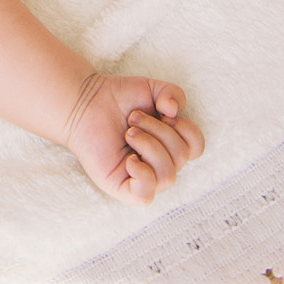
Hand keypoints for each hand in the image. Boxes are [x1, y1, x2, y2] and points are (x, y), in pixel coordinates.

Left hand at [65, 73, 203, 204]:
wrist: (86, 102)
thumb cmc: (120, 99)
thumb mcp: (152, 89)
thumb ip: (172, 93)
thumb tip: (175, 111)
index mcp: (171, 145)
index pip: (196, 147)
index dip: (186, 128)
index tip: (164, 112)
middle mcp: (161, 164)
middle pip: (181, 157)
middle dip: (158, 131)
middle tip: (133, 119)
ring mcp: (144, 178)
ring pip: (167, 175)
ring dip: (148, 146)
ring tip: (128, 132)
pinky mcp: (124, 189)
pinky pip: (146, 194)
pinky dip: (143, 175)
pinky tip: (129, 159)